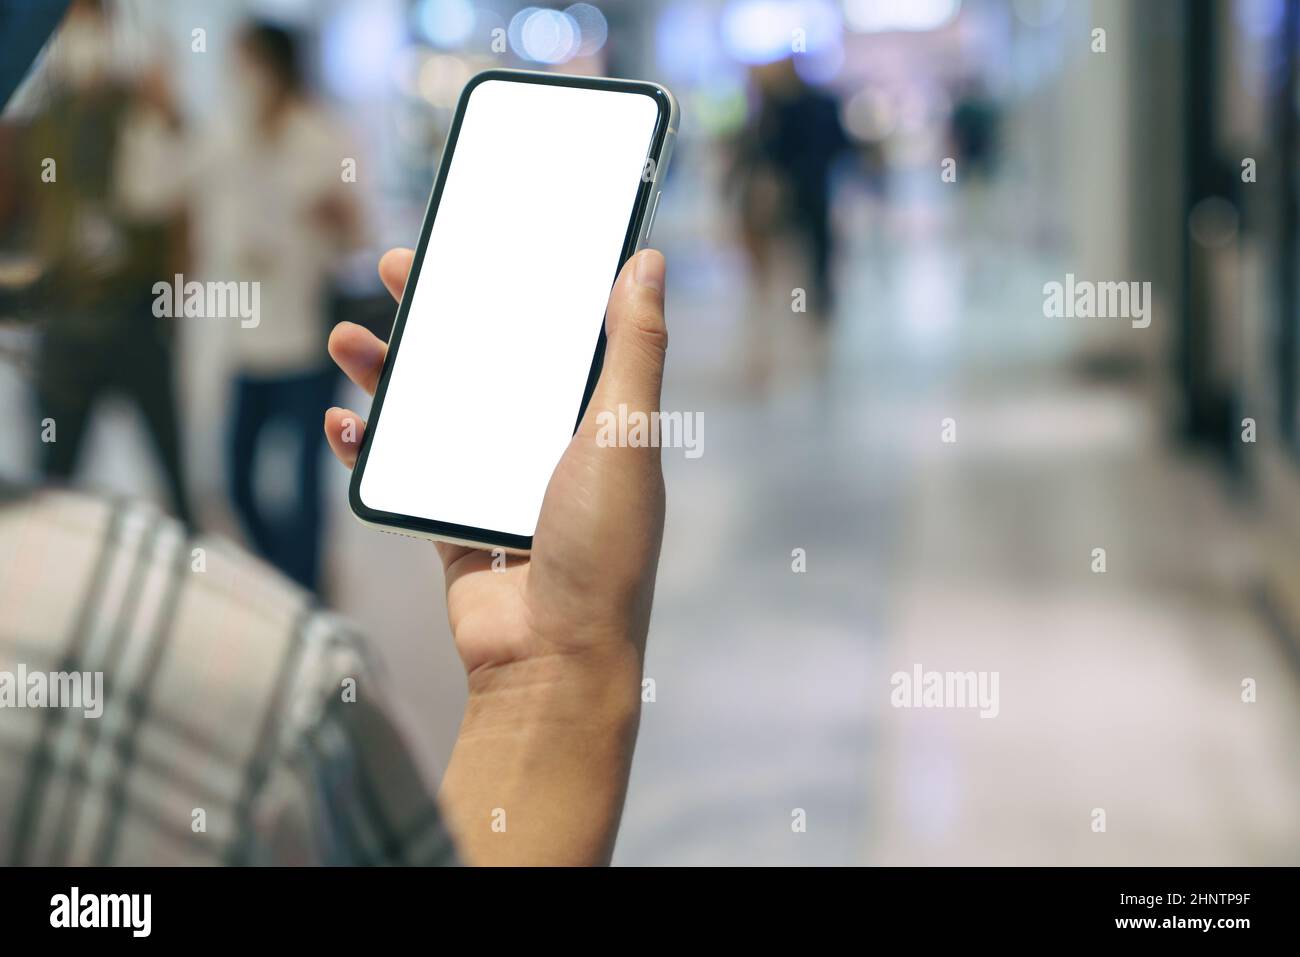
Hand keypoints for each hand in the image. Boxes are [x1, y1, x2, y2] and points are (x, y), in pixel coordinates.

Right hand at [326, 248, 667, 863]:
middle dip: (440, 317)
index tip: (480, 242)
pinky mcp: (456, 528)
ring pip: (437, 414)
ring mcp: (497, 488)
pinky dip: (374, 449)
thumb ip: (635, 346)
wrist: (553, 661)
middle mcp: (547, 448)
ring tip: (348, 340)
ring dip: (391, 375)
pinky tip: (345, 423)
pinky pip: (406, 475)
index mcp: (595, 420)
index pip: (553, 335)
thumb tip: (648, 260)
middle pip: (485, 366)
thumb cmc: (601, 547)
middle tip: (399, 270)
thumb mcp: (624, 433)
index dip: (518, 286)